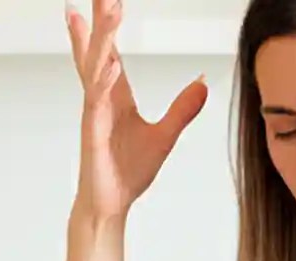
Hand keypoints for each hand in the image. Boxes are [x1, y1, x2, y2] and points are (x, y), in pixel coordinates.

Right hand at [65, 0, 208, 221]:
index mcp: (115, 97)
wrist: (110, 205)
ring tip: (108, 12)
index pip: (111, 52)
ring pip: (95, 67)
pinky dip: (103, 80)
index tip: (106, 1)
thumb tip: (202, 81)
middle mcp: (101, 99)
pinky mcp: (92, 132)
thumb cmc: (127, 172)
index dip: (108, 27)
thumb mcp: (165, 136)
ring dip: (101, 39)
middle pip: (99, 50)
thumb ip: (183, 108)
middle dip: (100, 21)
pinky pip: (97, 100)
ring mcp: (94, 113)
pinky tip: (110, 63)